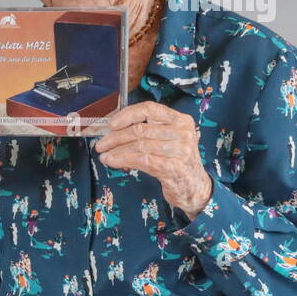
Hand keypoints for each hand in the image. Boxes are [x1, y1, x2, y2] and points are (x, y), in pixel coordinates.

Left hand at [93, 101, 212, 218]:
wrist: (194, 186)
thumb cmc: (177, 160)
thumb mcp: (168, 139)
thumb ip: (147, 130)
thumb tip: (114, 129)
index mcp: (180, 120)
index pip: (149, 109)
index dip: (127, 114)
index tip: (111, 124)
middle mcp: (182, 133)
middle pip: (140, 129)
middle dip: (115, 137)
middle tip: (101, 144)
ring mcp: (180, 150)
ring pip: (139, 145)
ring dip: (116, 151)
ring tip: (105, 155)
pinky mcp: (173, 167)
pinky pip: (142, 160)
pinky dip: (123, 160)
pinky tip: (113, 161)